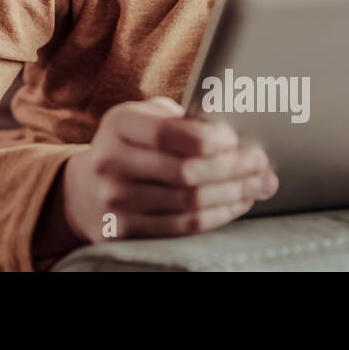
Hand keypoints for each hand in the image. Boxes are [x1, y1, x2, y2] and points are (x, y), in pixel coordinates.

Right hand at [60, 96, 276, 244]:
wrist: (87, 187)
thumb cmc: (134, 144)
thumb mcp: (149, 118)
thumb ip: (187, 121)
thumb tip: (243, 139)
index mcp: (119, 124)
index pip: (171, 133)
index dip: (211, 138)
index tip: (238, 139)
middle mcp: (111, 162)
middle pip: (186, 172)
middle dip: (233, 169)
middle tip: (261, 164)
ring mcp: (115, 200)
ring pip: (189, 203)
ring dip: (234, 194)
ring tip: (259, 184)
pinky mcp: (123, 230)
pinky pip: (184, 226)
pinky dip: (219, 215)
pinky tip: (237, 202)